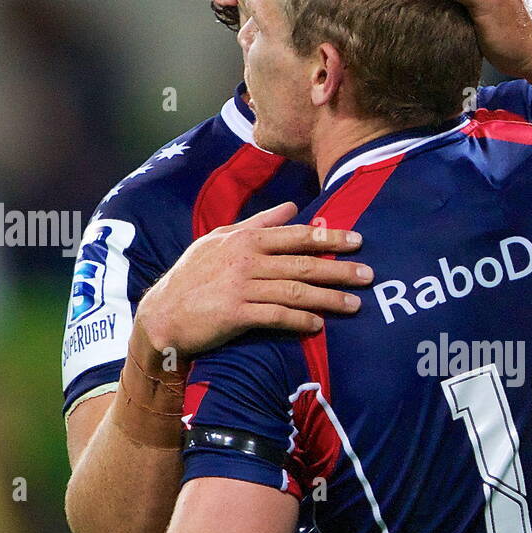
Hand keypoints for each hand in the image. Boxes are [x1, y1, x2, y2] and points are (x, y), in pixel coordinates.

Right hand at [136, 202, 371, 358]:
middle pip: (303, 264)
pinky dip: (299, 320)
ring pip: (295, 291)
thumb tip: (291, 207)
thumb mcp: (220, 240)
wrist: (162, 314)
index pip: (296, 236)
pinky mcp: (236, 314)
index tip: (357, 241)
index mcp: (246, 239)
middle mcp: (246, 260)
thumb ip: (258, 223)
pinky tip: (318, 325)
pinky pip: (276, 316)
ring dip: (328, 298)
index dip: (329, 238)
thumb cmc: (193, 276)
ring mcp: (241, 287)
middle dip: (339, 269)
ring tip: (354, 305)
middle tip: (369, 275)